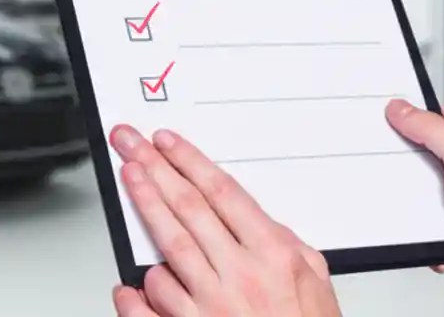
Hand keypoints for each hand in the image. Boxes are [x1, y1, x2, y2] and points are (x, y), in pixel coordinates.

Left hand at [108, 125, 340, 316]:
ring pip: (166, 247)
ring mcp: (210, 307)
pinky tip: (127, 277)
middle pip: (187, 209)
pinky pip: (150, 302)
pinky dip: (135, 289)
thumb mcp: (317, 286)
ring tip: (129, 181)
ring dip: (144, 208)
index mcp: (272, 257)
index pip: (222, 193)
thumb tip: (258, 221)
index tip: (167, 143)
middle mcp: (239, 278)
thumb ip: (288, 247)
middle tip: (130, 146)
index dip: (190, 162)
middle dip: (155, 169)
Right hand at [384, 99, 443, 294]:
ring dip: (409, 202)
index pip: (429, 117)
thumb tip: (401, 109)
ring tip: (417, 206)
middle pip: (415, 155)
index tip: (378, 118)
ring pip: (413, 191)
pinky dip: (418, 230)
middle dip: (400, 164)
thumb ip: (432, 131)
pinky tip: (427, 232)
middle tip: (391, 169)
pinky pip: (419, 223)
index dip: (403, 115)